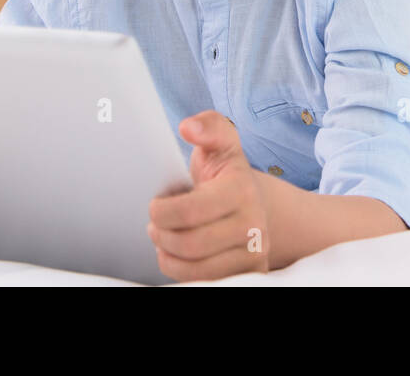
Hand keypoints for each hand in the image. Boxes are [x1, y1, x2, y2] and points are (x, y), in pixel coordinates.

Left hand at [147, 110, 269, 281]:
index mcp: (242, 189)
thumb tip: (189, 127)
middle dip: (162, 235)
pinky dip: (183, 273)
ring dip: (169, 256)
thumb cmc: (227, 173)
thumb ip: (208, 126)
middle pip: (191, 244)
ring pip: (196, 270)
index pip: (190, 212)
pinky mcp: (250, 274)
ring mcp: (255, 253)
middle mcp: (255, 224)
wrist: (255, 204)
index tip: (154, 205)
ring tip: (164, 240)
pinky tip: (178, 256)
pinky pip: (206, 283)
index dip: (161, 211)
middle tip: (154, 226)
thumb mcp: (220, 142)